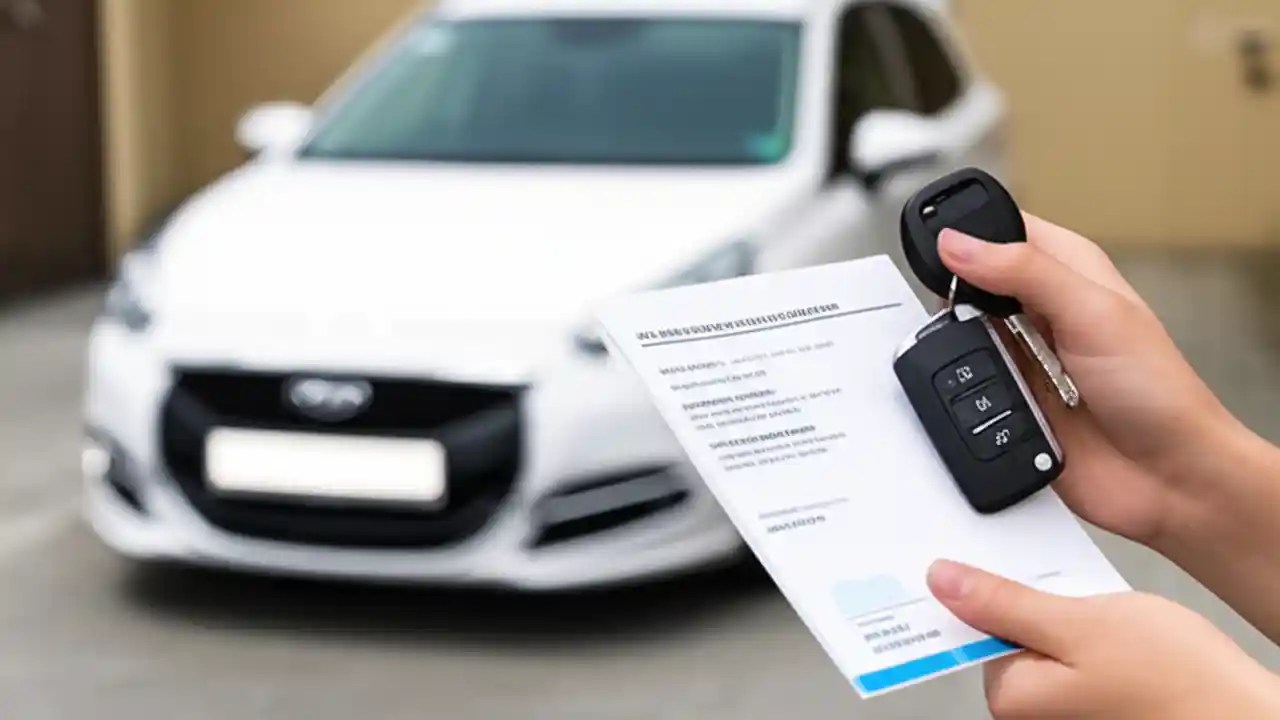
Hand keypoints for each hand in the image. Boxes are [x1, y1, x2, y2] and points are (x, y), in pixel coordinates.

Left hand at [928, 560, 1279, 718]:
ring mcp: (1064, 711)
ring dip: (1067, 616)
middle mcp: (1032, 714)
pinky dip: (1089, 633)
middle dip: (1036, 602)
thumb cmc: (1180, 681)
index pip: (970, 626)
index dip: (988, 586)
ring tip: (1109, 614)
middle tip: (1079, 594)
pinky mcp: (1094, 704)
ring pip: (1044, 639)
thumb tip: (941, 581)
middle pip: (1006, 632)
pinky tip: (1121, 629)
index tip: (1006, 563)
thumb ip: (1003, 602)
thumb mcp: (1080, 622)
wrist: (1247, 716)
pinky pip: (1072, 655)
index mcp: (1012, 697)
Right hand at [937, 217, 1239, 546]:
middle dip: (953, 296)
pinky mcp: (1008, 403)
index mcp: (1067, 272)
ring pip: (958, 338)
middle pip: (969, 284)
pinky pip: (961, 390)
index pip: (1002, 230)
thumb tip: (958, 242)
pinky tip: (972, 394)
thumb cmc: (1160, 393)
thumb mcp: (1092, 312)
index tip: (944, 250)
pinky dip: (957, 392)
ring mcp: (1022, 359)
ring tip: (974, 356)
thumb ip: (1023, 272)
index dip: (969, 233)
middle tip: (959, 310)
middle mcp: (1041, 312)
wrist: (1169, 481)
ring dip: (956, 348)